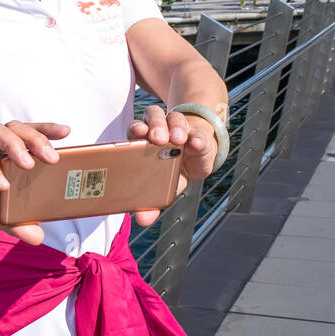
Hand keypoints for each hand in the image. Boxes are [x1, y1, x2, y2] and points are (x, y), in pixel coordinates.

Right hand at [0, 119, 69, 245]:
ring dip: (14, 145)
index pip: (25, 134)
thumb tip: (39, 237)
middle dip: (36, 137)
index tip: (67, 132)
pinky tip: (2, 185)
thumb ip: (14, 222)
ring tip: (29, 164)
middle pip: (14, 127)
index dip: (44, 129)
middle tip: (52, 157)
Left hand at [126, 105, 220, 227]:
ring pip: (173, 117)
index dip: (136, 129)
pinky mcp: (198, 133)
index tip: (138, 133)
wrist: (195, 159)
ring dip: (175, 126)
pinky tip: (196, 143)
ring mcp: (178, 127)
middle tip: (158, 139)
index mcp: (143, 140)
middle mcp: (159, 128)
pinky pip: (198, 131)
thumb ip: (149, 202)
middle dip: (155, 126)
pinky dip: (197, 137)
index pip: (136, 128)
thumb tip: (143, 219)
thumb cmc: (170, 170)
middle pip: (153, 117)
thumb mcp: (160, 186)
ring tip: (178, 139)